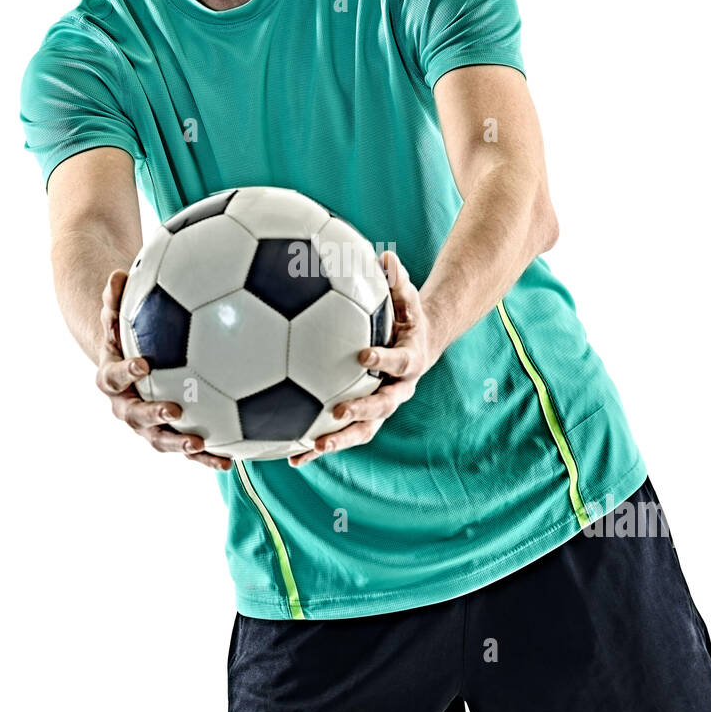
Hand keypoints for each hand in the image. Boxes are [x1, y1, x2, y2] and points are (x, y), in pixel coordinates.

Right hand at [95, 269, 232, 470]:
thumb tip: (117, 273)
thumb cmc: (127, 335)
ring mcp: (146, 426)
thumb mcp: (119, 317)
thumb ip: (117, 299)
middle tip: (175, 411)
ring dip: (180, 446)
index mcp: (111, 378)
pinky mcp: (168, 437)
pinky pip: (187, 450)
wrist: (129, 366)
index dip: (126, 371)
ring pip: (160, 441)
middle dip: (154, 416)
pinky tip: (231, 460)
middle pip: (136, 417)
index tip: (143, 364)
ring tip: (202, 445)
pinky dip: (206, 457)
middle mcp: (125, 407)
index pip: (113, 376)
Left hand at [288, 250, 440, 466]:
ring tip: (311, 447)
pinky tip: (289, 456)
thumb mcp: (407, 299)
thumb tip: (386, 255)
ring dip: (338, 441)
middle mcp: (397, 391)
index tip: (363, 356)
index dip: (383, 361)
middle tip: (338, 413)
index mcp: (409, 362)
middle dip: (361, 411)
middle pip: (382, 408)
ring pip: (363, 431)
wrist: (421, 347)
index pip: (398, 364)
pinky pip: (340, 435)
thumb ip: (398, 281)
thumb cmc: (407, 318)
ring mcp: (380, 408)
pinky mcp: (362, 418)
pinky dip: (316, 447)